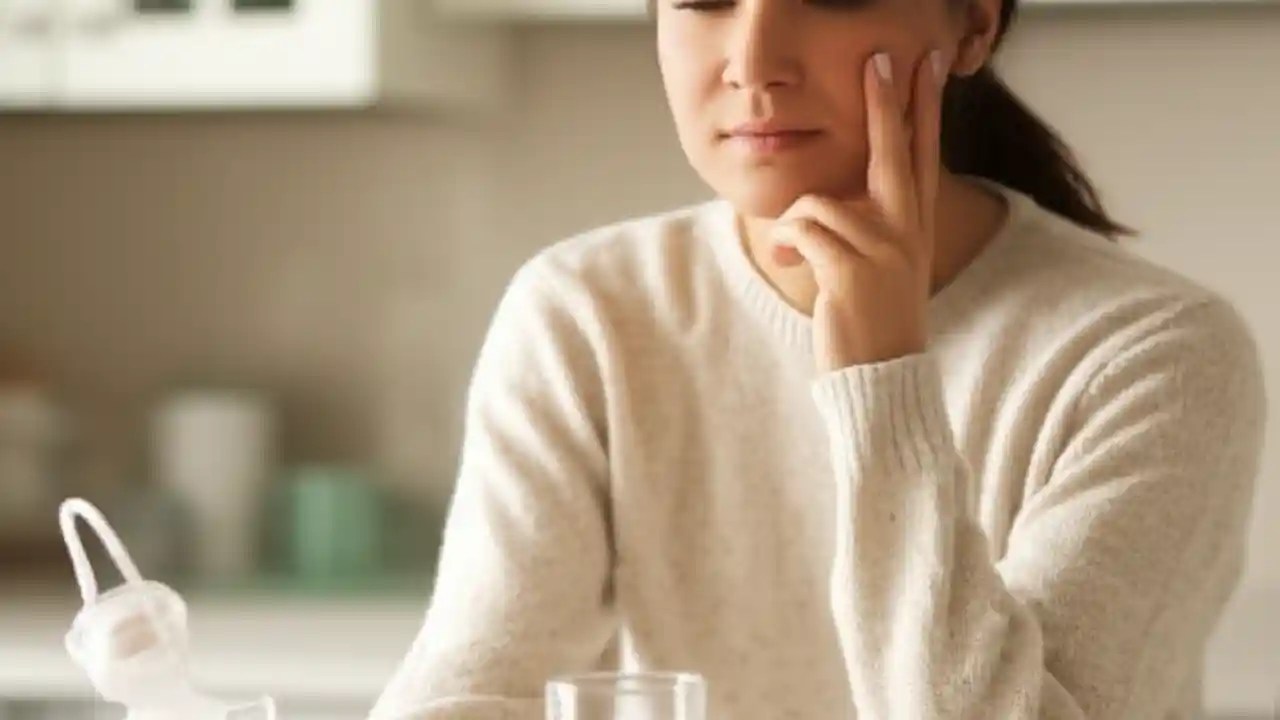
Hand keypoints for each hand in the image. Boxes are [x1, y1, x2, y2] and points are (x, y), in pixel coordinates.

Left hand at [774, 49, 946, 371]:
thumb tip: (826, 195)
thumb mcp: (880, 266)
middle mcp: (908, 232)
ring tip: (790, 255)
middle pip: (894, 151)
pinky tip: (785, 262)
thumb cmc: (870, 322)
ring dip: (793, 225)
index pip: (924, 155)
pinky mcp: (851, 272)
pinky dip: (784, 243)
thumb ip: (867, 224)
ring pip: (820, 201)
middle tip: (879, 58)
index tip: (925, 65)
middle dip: (885, 101)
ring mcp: (884, 251)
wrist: (880, 379)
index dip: (923, 108)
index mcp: (916, 227)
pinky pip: (803, 228)